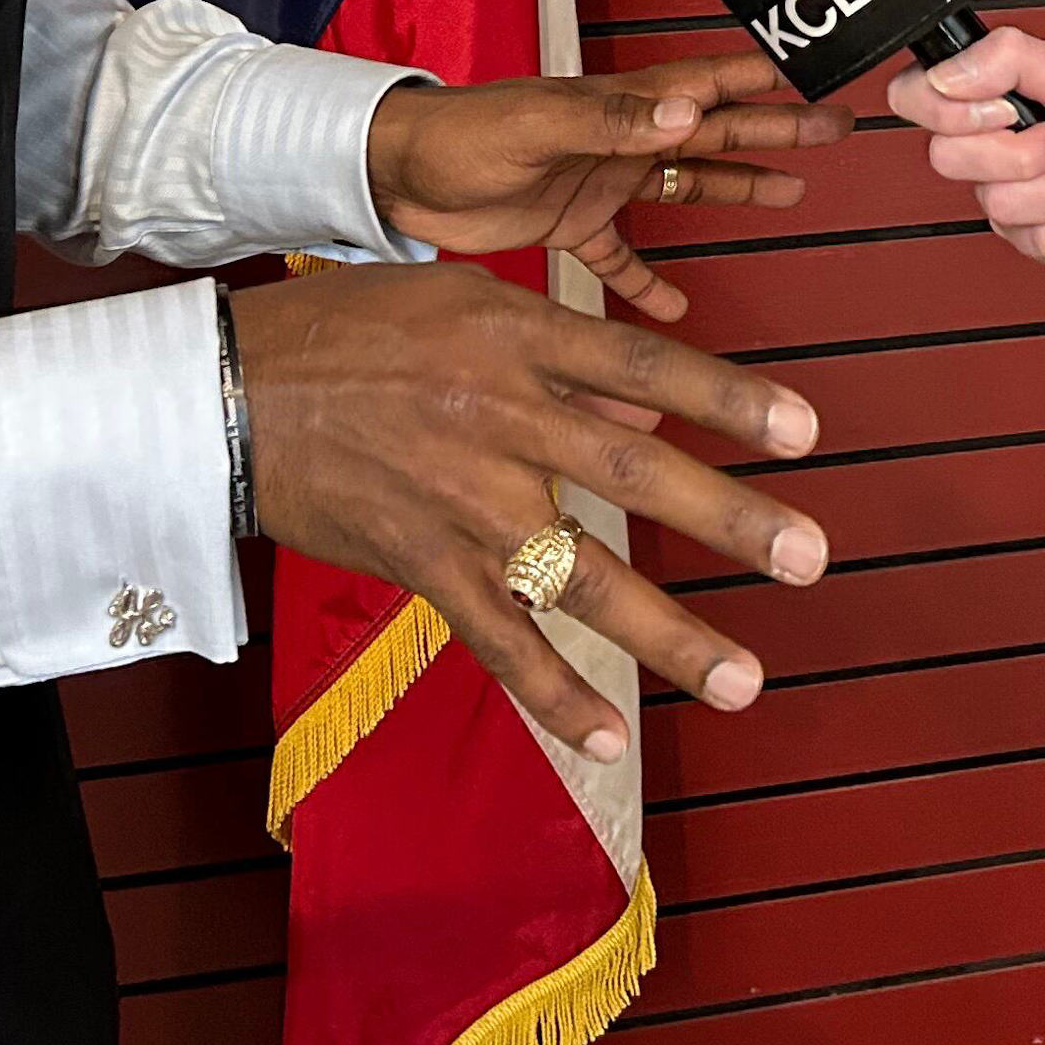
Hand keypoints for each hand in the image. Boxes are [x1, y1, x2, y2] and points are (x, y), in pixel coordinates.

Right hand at [234, 261, 827, 760]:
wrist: (234, 393)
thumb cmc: (350, 333)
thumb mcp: (458, 306)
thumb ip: (557, 359)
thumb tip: (645, 409)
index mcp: (515, 340)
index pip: (643, 368)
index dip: (729, 398)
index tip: (809, 429)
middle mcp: (499, 418)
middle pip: (636, 472)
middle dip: (730, 519)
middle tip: (811, 556)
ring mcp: (463, 500)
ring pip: (581, 576)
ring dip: (670, 635)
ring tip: (745, 680)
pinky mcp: (423, 564)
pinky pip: (499, 640)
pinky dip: (554, 695)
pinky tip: (612, 739)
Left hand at [365, 53, 849, 320]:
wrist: (395, 176)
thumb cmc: (459, 135)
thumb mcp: (538, 125)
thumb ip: (613, 119)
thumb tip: (687, 109)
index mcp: (616, 106)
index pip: (703, 85)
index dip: (758, 80)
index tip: (813, 74)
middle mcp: (617, 140)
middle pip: (712, 132)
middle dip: (772, 130)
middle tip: (831, 129)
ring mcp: (597, 182)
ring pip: (682, 185)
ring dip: (734, 187)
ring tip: (789, 193)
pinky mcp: (568, 225)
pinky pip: (623, 255)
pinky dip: (650, 280)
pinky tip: (678, 306)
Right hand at [886, 24, 1044, 265]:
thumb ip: (1010, 59)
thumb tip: (948, 72)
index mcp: (992, 93)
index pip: (915, 97)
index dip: (949, 110)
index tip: (1006, 108)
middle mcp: (993, 145)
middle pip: (952, 162)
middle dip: (1032, 154)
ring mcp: (1014, 196)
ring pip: (1003, 209)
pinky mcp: (1040, 238)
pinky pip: (1040, 244)